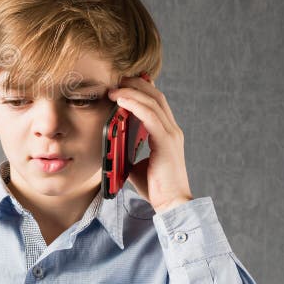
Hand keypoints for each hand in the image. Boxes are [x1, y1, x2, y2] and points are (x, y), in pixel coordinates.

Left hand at [107, 76, 192, 212]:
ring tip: (114, 87)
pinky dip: (134, 104)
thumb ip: (128, 150)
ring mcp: (171, 134)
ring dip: (132, 91)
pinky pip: (149, 115)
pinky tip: (120, 100)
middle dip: (136, 84)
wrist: (171, 205)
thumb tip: (111, 145)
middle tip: (116, 79)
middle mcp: (172, 130)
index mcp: (167, 133)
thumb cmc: (155, 187)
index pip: (156, 103)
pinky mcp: (166, 141)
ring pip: (153, 102)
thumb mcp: (136, 163)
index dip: (141, 90)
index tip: (123, 83)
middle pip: (156, 96)